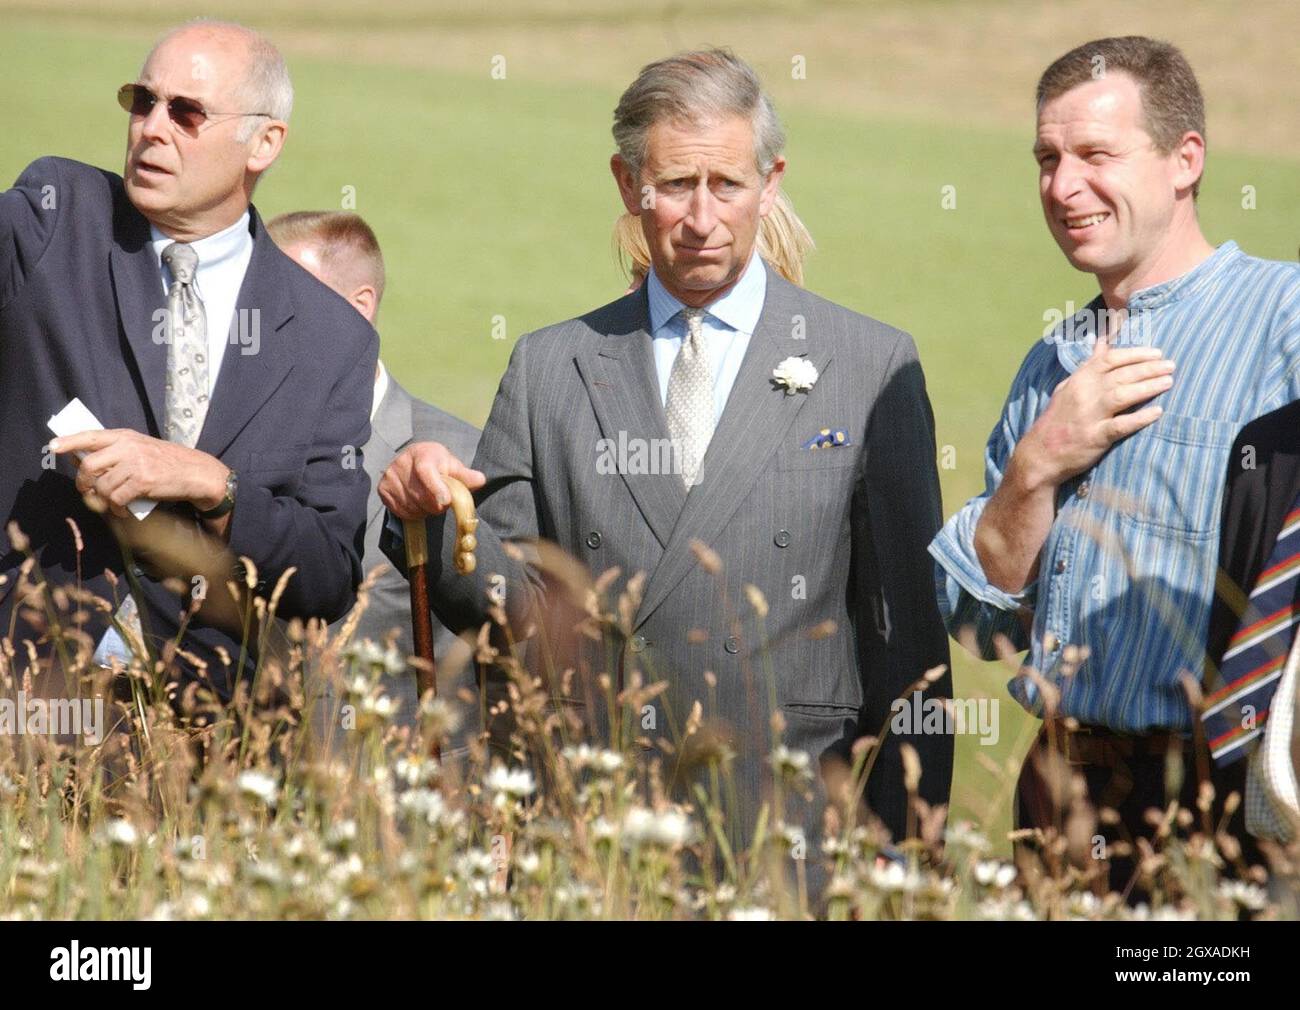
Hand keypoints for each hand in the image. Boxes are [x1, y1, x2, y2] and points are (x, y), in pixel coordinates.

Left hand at [51, 429, 229, 518]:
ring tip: (112, 504)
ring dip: (103, 500)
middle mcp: (128, 447)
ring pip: (102, 486)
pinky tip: (122, 511)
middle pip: (90, 465)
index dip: (70, 441)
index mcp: (125, 436)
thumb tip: (82, 460)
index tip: (53, 446)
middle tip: (87, 491)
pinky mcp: (143, 482)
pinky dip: (116, 509)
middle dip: (83, 483)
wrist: (196, 472)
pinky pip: (117, 499)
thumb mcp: (141, 448)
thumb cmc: (167, 462)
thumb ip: (116, 451)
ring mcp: (136, 464)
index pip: (91, 435)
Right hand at [380, 442, 485, 519]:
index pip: (426, 472)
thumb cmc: (437, 464)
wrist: (413, 461)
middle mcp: (401, 463)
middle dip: (437, 505)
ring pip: (412, 506)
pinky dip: (413, 513)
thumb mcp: (452, 466)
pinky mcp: (382, 489)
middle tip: (443, 501)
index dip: (436, 488)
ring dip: (425, 510)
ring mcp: (389, 477)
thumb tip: (480, 480)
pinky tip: (418, 504)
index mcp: (422, 454)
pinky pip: (402, 511)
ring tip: (430, 500)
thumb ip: (465, 475)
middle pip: (422, 496)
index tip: (446, 500)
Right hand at [1019, 334, 1174, 487]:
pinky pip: (1120, 425)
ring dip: (1148, 387)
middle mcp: (1083, 394)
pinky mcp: (1094, 437)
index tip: (1157, 353)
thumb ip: (1089, 365)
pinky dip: (1140, 418)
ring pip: (1123, 395)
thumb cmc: (1058, 419)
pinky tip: (1158, 412)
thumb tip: (1104, 341)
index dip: (1136, 354)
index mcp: (1079, 379)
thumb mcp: (1068, 387)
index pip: (1111, 359)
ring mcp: (1089, 415)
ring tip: (1169, 382)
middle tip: (1171, 366)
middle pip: (1121, 375)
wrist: (1040, 454)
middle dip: (1149, 368)